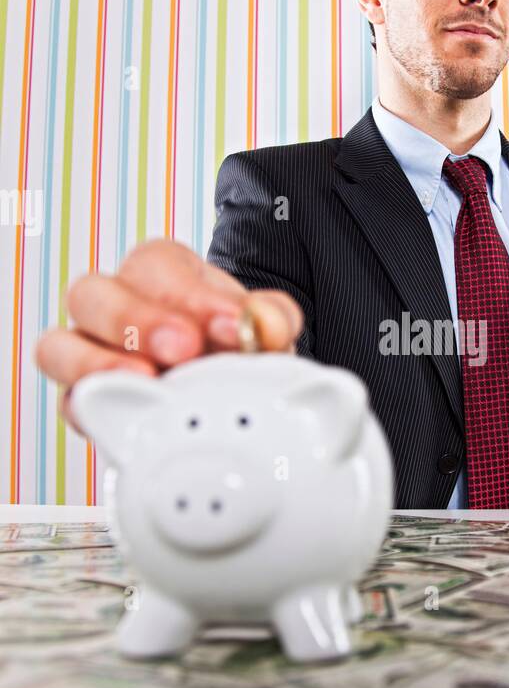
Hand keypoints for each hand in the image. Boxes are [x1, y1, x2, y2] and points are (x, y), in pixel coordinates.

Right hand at [33, 238, 304, 437]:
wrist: (231, 384)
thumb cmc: (235, 344)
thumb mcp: (263, 325)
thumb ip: (272, 318)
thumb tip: (267, 325)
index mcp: (158, 272)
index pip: (154, 265)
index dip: (189, 295)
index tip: (229, 326)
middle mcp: (113, 304)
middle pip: (90, 294)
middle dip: (136, 322)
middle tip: (184, 350)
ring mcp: (90, 352)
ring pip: (57, 346)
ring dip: (97, 365)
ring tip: (145, 382)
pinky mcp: (87, 402)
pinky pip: (71, 403)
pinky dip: (94, 412)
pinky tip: (132, 421)